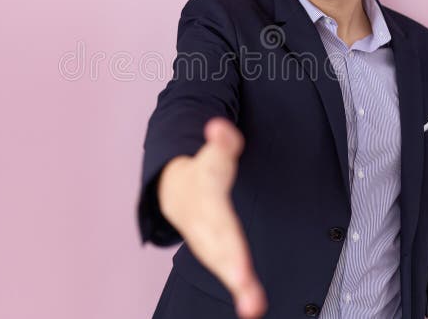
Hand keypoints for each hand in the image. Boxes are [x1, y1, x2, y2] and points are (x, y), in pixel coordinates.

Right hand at [158, 117, 267, 318]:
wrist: (174, 188)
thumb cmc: (202, 170)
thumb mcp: (213, 153)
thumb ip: (222, 141)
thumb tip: (219, 126)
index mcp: (205, 200)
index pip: (219, 221)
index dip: (229, 241)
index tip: (239, 266)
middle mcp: (204, 226)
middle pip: (219, 249)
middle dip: (233, 270)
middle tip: (248, 295)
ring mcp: (208, 241)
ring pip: (222, 264)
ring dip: (238, 286)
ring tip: (253, 308)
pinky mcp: (217, 252)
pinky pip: (229, 270)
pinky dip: (241, 288)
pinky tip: (253, 307)